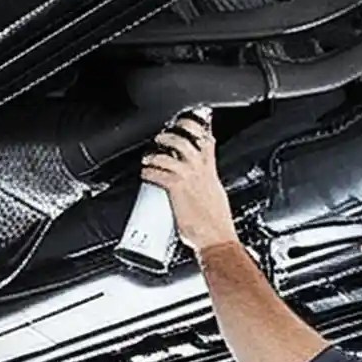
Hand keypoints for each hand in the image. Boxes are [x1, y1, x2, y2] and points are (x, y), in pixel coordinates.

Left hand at [140, 111, 238, 253]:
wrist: (217, 239)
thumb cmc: (216, 225)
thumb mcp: (216, 197)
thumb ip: (206, 186)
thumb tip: (198, 186)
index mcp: (211, 174)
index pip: (207, 142)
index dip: (198, 128)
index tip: (187, 122)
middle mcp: (201, 172)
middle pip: (188, 140)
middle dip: (172, 134)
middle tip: (161, 136)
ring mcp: (189, 178)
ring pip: (171, 153)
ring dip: (156, 152)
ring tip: (148, 156)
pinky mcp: (177, 188)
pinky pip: (158, 173)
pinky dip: (149, 171)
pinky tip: (145, 174)